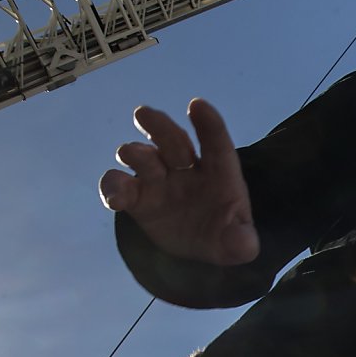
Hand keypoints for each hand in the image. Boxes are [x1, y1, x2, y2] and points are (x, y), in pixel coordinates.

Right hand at [99, 99, 257, 265]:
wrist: (198, 250)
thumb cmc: (223, 235)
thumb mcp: (239, 243)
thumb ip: (242, 241)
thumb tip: (243, 243)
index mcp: (218, 171)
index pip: (215, 143)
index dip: (208, 124)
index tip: (197, 106)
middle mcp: (185, 168)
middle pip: (172, 140)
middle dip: (158, 126)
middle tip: (143, 114)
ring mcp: (158, 179)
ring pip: (142, 156)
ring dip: (134, 153)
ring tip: (130, 155)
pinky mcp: (136, 197)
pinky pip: (118, 187)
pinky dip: (112, 188)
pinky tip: (115, 199)